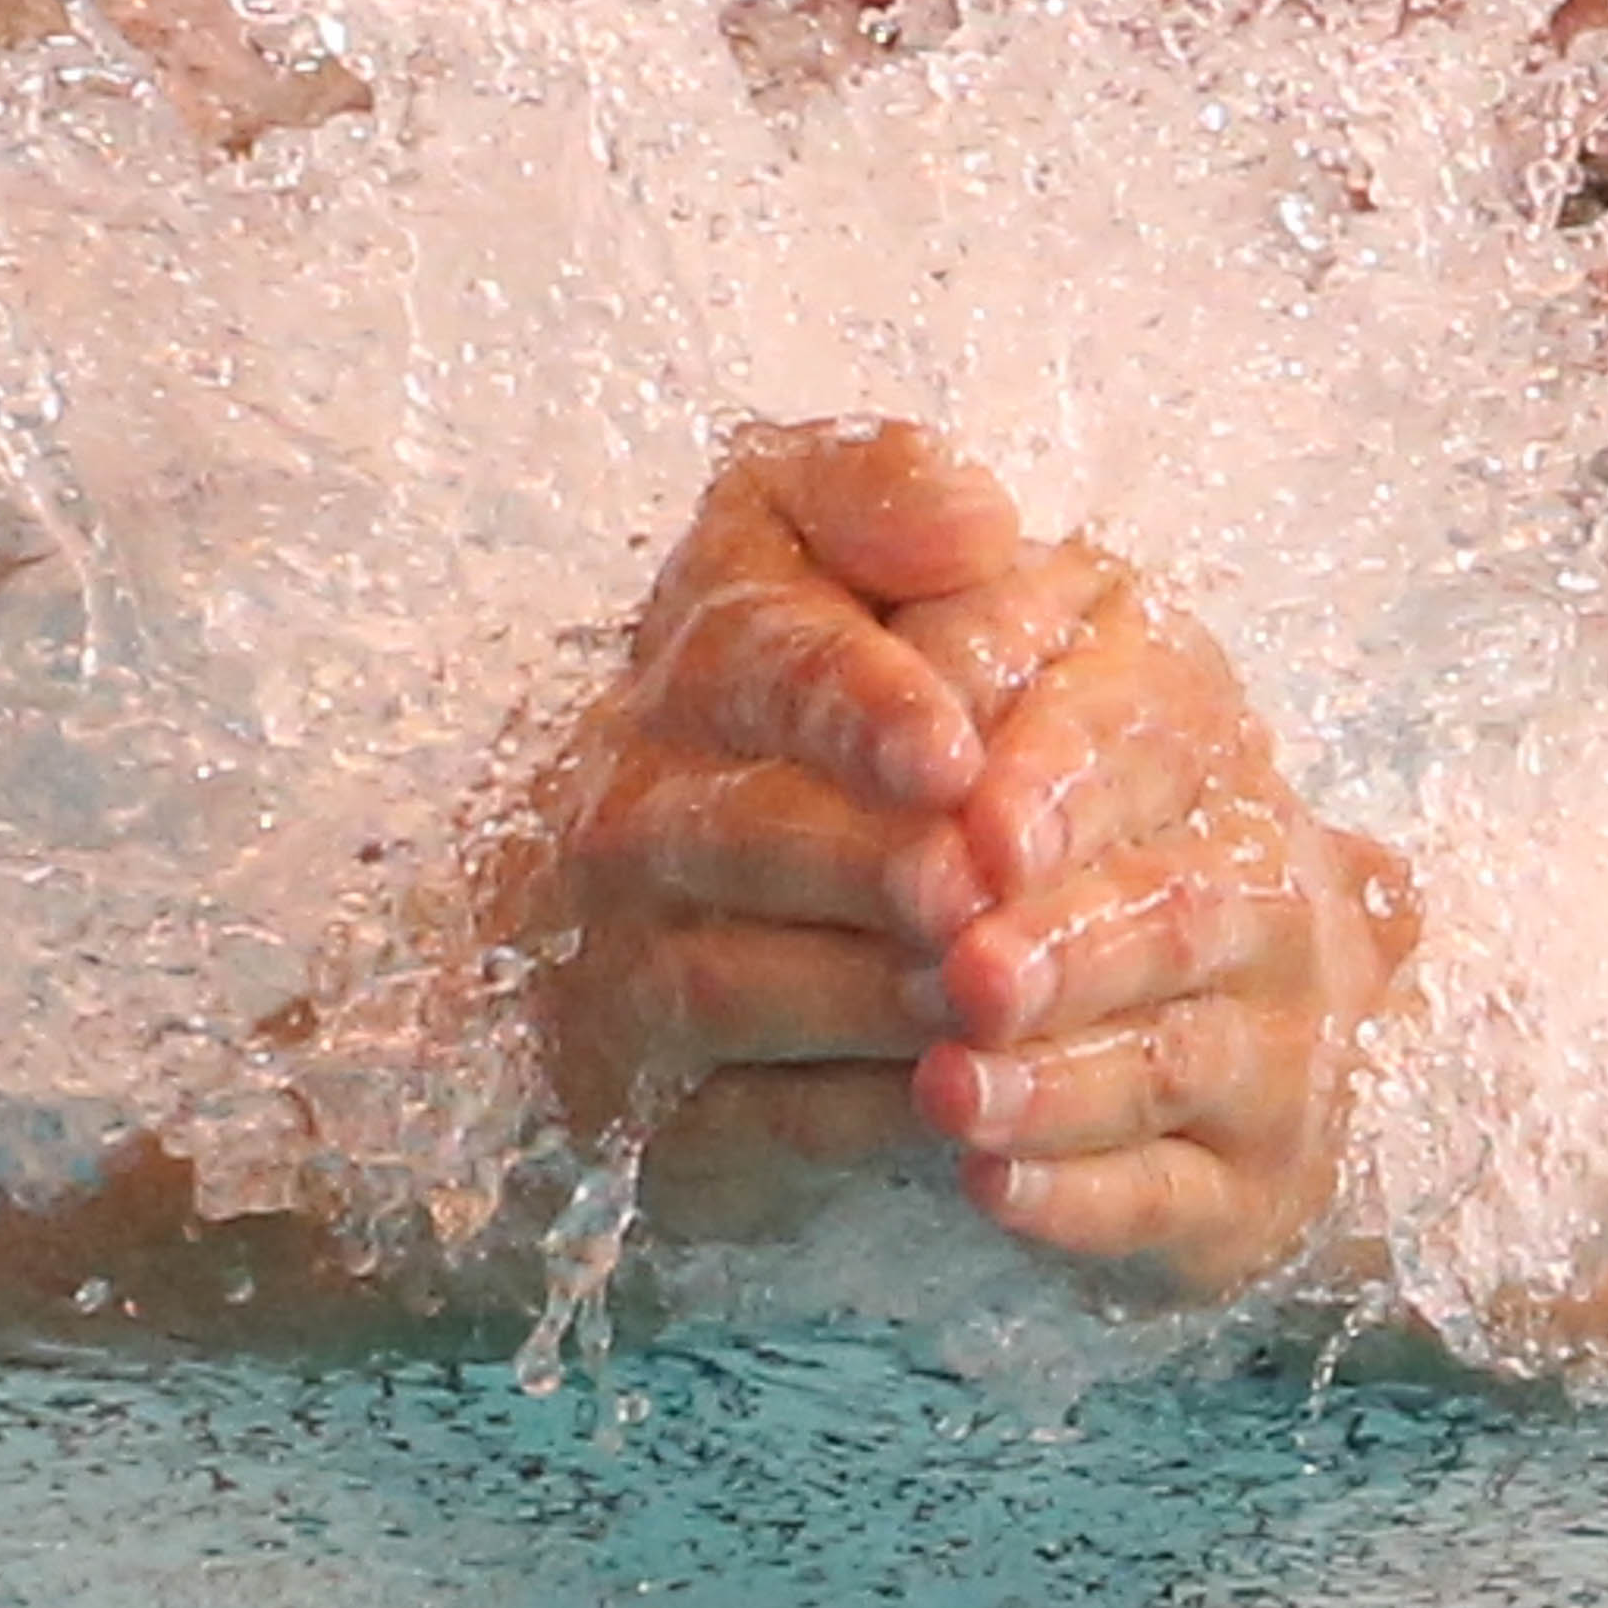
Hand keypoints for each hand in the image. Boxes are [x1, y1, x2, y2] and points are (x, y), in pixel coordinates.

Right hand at [510, 420, 1094, 1235]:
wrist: (804, 870)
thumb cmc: (863, 674)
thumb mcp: (854, 541)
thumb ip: (891, 491)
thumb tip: (967, 526)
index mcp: (701, 651)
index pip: (759, 660)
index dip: (859, 706)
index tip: (953, 750)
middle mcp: (634, 803)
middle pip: (733, 834)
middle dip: (863, 863)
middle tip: (975, 887)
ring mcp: (626, 957)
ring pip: (728, 982)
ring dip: (862, 995)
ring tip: (980, 991)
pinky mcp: (653, 1099)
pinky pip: (743, 1116)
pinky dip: (848, 1113)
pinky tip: (952, 1094)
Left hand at [904, 570, 1415, 1305]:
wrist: (1098, 977)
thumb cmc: (958, 778)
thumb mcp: (939, 634)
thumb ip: (909, 536)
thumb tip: (967, 521)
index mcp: (1184, 714)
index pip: (1158, 721)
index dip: (1062, 770)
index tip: (971, 815)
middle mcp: (1259, 870)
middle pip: (1193, 902)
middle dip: (1074, 941)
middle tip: (962, 970)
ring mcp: (1271, 1035)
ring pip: (1185, 1057)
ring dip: (1065, 1078)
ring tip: (949, 1091)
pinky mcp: (1241, 1182)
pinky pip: (1175, 1198)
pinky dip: (1085, 1196)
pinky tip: (991, 1187)